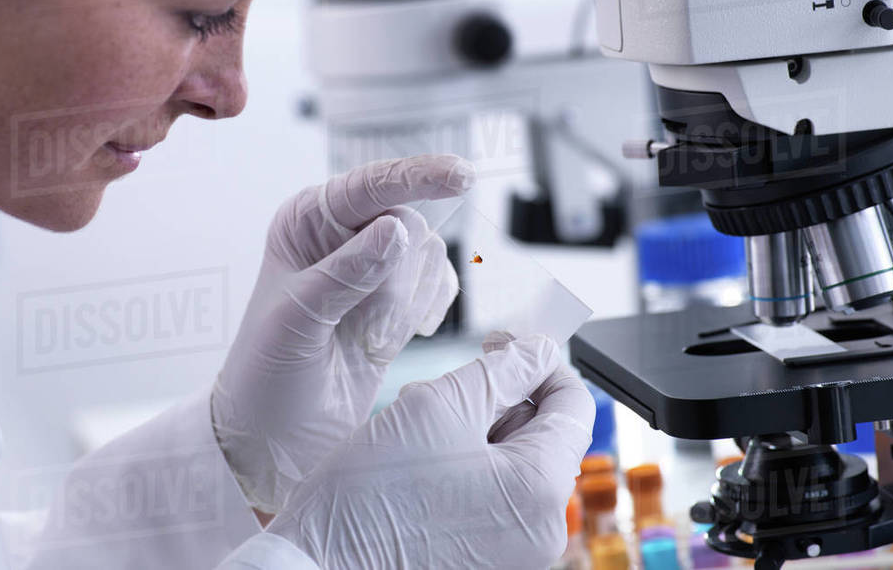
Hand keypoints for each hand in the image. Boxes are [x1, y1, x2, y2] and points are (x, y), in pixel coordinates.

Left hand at [211, 154, 475, 513]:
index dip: (416, 176)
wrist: (274, 439)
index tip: (459, 175)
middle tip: (361, 320)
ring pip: (427, 254)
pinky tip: (391, 338)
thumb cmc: (265, 376)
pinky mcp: (395, 299)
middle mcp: (340, 234)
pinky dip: (428, 309)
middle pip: (408, 222)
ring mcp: (371, 266)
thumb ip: (346, 273)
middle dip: (397, 275)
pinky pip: (439, 283)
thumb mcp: (296, 320)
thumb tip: (396, 228)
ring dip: (406, 300)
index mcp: (305, 222)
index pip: (369, 186)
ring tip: (365, 335)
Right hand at [268, 335, 594, 569]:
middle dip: (496, 399)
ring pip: (511, 462)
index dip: (540, 362)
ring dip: (473, 431)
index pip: (573, 403)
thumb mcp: (442, 405)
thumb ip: (504, 370)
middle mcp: (542, 530)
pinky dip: (464, 468)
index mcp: (540, 489)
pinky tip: (418, 462)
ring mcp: (516, 552)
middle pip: (540, 434)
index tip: (504, 344)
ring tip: (416, 429)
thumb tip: (540, 351)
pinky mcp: (487, 561)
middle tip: (441, 390)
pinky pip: (493, 496)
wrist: (320, 562)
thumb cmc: (372, 493)